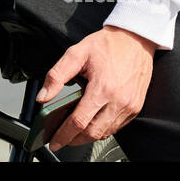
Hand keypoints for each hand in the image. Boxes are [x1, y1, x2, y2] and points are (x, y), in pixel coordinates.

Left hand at [35, 25, 157, 151]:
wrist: (135, 39)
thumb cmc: (108, 45)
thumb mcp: (76, 53)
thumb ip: (57, 76)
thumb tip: (44, 97)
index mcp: (103, 88)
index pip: (79, 122)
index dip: (63, 135)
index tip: (54, 141)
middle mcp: (118, 101)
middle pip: (92, 133)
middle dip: (73, 140)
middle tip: (61, 138)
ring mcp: (129, 106)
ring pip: (105, 133)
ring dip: (87, 136)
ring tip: (73, 132)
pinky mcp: (135, 107)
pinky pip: (117, 127)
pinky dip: (102, 129)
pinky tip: (92, 123)